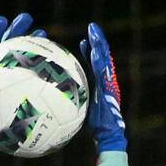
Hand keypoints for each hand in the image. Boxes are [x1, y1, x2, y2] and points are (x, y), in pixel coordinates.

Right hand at [0, 13, 47, 128]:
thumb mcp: (12, 121)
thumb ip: (27, 116)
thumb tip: (52, 125)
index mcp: (9, 74)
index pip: (23, 55)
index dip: (32, 43)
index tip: (43, 34)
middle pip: (8, 43)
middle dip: (16, 29)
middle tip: (26, 18)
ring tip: (0, 21)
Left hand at [79, 22, 126, 152]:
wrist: (109, 136)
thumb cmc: (95, 128)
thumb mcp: (81, 111)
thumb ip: (74, 100)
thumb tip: (55, 98)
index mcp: (101, 85)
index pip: (96, 64)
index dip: (91, 52)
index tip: (83, 42)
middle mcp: (107, 82)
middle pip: (103, 57)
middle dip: (98, 42)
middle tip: (92, 29)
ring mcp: (110, 85)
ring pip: (105, 61)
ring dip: (100, 46)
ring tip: (94, 33)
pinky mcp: (111, 90)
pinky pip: (104, 73)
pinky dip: (99, 62)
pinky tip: (94, 53)